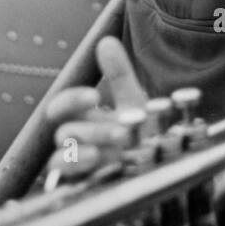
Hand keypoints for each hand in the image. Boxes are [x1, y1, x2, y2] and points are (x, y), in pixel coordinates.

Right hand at [43, 36, 147, 183]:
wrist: (163, 169)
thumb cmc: (144, 132)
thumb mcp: (134, 102)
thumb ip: (119, 74)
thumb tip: (104, 41)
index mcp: (87, 117)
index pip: (63, 105)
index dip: (72, 100)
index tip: (94, 96)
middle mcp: (80, 140)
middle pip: (67, 131)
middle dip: (92, 130)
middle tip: (120, 131)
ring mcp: (80, 163)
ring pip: (61, 155)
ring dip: (82, 151)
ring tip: (107, 152)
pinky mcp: (83, 184)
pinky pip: (64, 178)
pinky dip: (76, 170)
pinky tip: (97, 164)